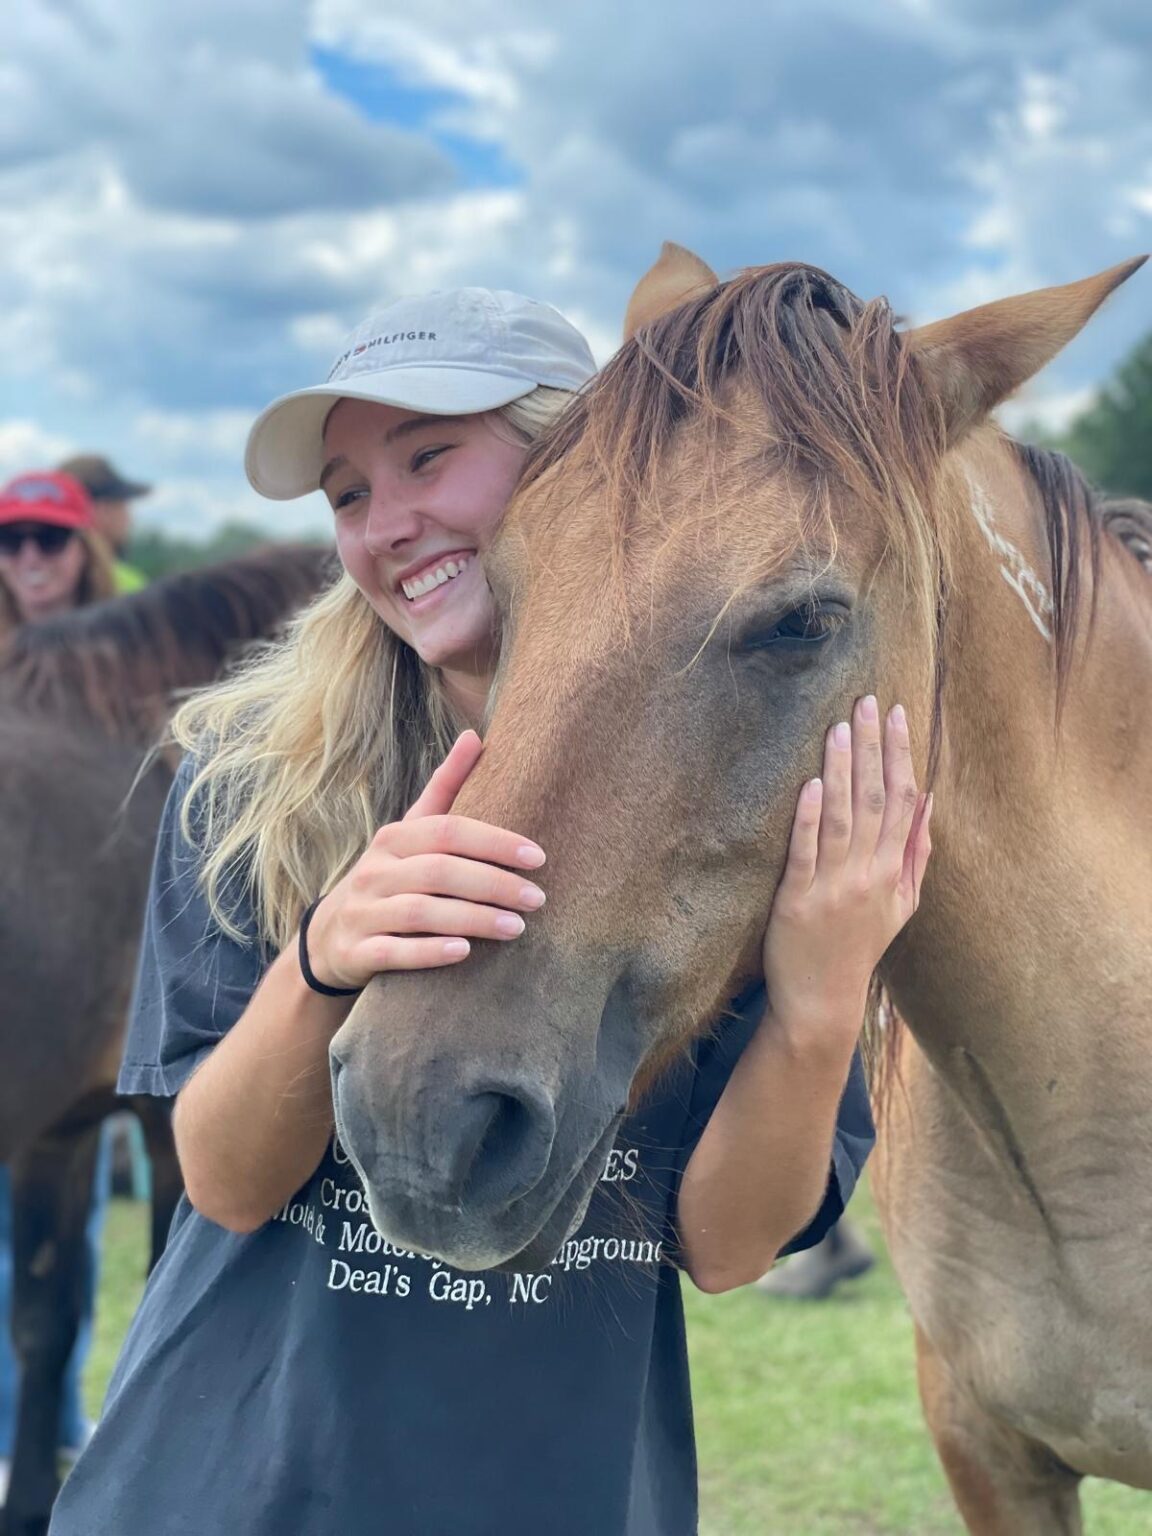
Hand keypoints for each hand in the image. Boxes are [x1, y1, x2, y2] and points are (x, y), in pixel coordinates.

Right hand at [304, 731, 546, 988]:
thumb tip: (476, 736)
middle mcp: (374, 871)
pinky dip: (428, 952)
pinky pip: (392, 952)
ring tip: (516, 927)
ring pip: (418, 913)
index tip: (538, 857)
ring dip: (471, 919)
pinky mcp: (356, 952)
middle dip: (493, 884)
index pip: (448, 831)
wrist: (331, 937)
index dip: (494, 841)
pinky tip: (463, 952)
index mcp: (394, 838)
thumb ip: (446, 788)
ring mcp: (362, 912)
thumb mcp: (411, 833)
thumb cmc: (390, 878)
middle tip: (537, 898)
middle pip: (438, 872)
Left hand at [762, 696, 932, 1040]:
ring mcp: (833, 887)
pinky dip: (811, 818)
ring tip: (841, 727)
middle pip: (877, 800)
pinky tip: (813, 784)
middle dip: (874, 747)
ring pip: (843, 818)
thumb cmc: (859, 947)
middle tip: (868, 701)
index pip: (905, 801)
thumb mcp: (901, 904)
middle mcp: (868, 875)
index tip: (898, 713)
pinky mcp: (796, 901)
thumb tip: (930, 800)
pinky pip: (806, 853)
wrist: (821, 1002)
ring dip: (844, 770)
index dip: (901, 754)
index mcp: (893, 872)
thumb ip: (916, 853)